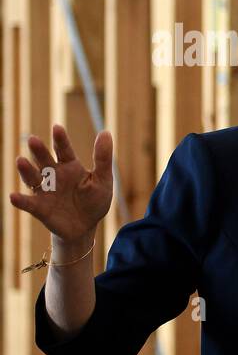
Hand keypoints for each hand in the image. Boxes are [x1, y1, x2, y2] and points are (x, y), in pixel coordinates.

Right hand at [8, 123, 112, 245]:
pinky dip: (20, 201)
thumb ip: (103, 158)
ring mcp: (44, 191)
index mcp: (70, 166)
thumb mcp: (103, 180)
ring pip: (32, 178)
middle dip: (39, 151)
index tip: (57, 127)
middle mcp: (53, 175)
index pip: (64, 150)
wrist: (86, 227)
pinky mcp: (39, 208)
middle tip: (33, 140)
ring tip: (20, 161)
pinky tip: (14, 197)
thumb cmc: (94, 200)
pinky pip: (28, 203)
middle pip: (44, 160)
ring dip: (26, 170)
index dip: (60, 139)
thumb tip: (105, 132)